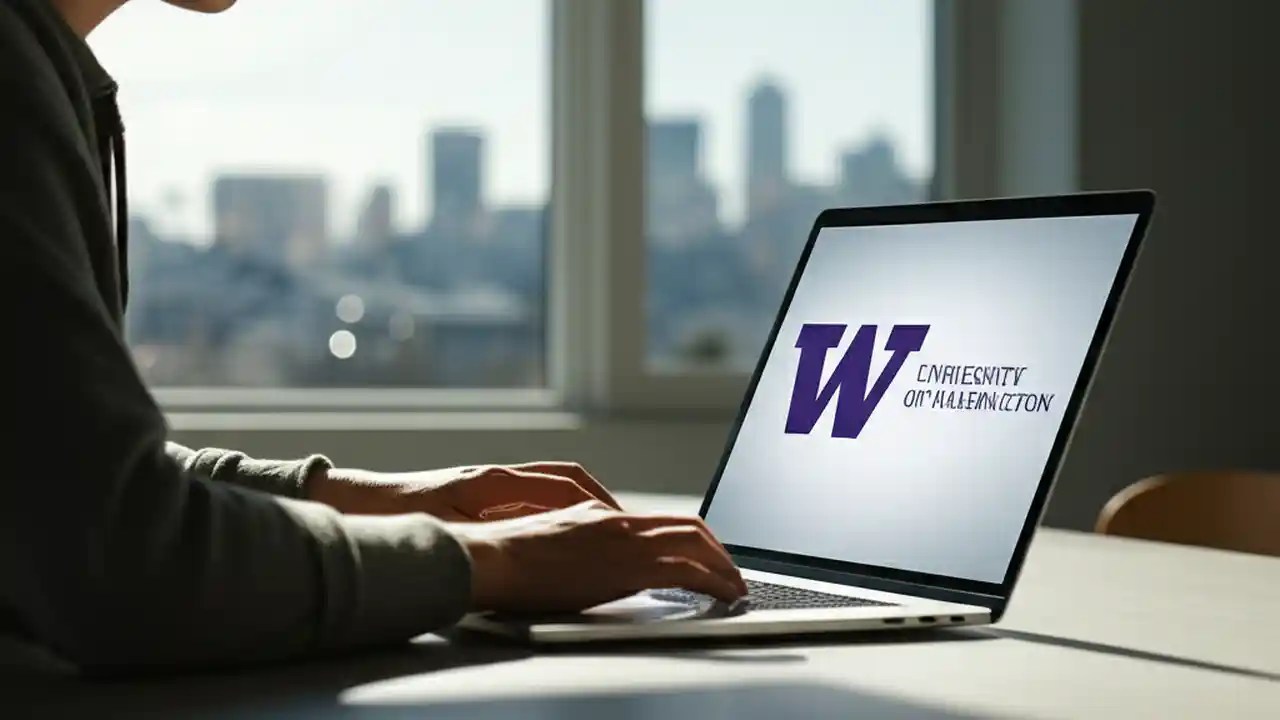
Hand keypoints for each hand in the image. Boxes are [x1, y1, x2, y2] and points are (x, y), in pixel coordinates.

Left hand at [308, 462, 621, 521]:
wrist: (360, 503)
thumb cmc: (402, 518)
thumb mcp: (452, 531)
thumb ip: (496, 533)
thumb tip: (537, 537)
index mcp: (496, 481)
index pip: (564, 485)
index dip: (597, 505)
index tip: (621, 524)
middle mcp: (498, 475)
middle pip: (566, 478)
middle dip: (599, 499)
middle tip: (625, 525)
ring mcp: (490, 481)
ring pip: (551, 484)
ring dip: (580, 502)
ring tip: (603, 528)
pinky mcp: (481, 492)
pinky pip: (533, 494)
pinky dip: (558, 507)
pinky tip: (561, 531)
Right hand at [450, 501, 747, 612]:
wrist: (492, 559)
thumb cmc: (510, 559)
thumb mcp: (556, 541)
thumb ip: (588, 545)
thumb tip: (605, 563)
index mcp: (604, 515)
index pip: (665, 521)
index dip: (696, 539)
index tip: (708, 557)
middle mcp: (621, 522)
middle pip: (690, 529)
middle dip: (719, 552)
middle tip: (731, 573)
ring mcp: (626, 542)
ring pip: (696, 545)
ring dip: (724, 568)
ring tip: (735, 588)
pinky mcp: (626, 567)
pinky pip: (687, 570)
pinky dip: (714, 582)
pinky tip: (723, 596)